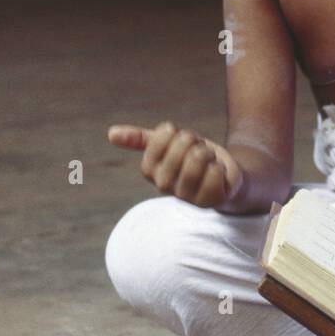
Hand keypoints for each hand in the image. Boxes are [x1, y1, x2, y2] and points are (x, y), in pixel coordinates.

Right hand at [107, 120, 244, 209]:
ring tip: (207, 161)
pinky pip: (213, 173)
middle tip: (197, 151)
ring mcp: (185, 197)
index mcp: (150, 170)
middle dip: (195, 142)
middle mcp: (163, 185)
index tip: (181, 140)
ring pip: (198, 158)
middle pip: (182, 147)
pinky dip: (219, 167)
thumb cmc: (193, 157)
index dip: (176, 133)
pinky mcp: (207, 202)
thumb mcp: (170, 143)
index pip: (162, 137)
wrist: (224, 175)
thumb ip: (141, 139)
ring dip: (208, 154)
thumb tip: (110, 133)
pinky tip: (217, 174)